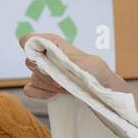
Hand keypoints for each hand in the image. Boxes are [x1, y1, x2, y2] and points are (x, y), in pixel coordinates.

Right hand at [18, 33, 137, 114]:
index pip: (31, 39)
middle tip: (64, 80)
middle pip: (30, 61)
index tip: (45, 60)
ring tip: (66, 88)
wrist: (108, 97)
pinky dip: (39, 93)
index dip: (32, 48)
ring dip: (47, 85)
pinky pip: (29, 89)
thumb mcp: (89, 64)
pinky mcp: (45, 88)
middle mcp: (50, 57)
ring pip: (31, 77)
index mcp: (58, 46)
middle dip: (46, 73)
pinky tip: (55, 95)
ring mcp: (46, 73)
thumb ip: (64, 55)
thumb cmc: (102, 77)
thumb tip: (38, 46)